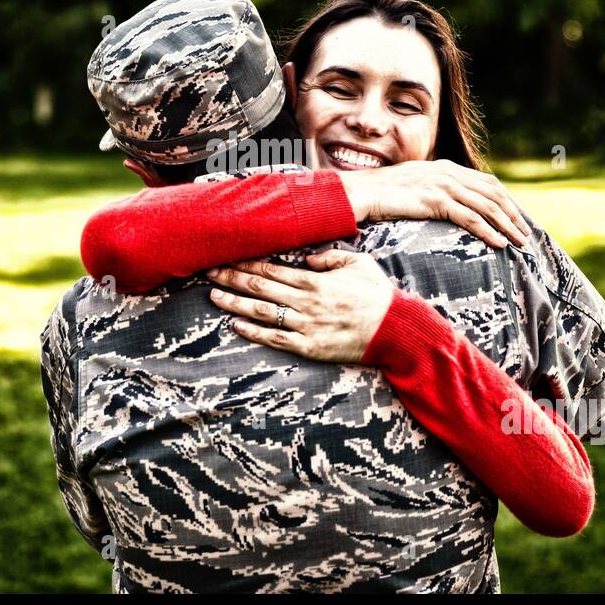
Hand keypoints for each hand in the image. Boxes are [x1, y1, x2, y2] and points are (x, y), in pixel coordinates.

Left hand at [205, 250, 394, 361]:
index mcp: (315, 280)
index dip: (245, 264)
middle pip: (259, 289)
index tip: (226, 258)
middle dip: (231, 279)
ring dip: (234, 304)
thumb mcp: (358, 262)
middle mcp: (305, 302)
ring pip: (262, 313)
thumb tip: (306, 258)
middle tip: (209, 273)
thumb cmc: (377, 294)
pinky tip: (236, 325)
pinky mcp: (309, 347)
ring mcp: (305, 326)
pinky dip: (253, 332)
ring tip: (214, 296)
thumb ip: (329, 257)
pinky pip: (275, 339)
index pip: (271, 270)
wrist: (395, 330)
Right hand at [337, 159, 530, 247]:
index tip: (519, 218)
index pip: (487, 182)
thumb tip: (447, 206)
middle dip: (514, 214)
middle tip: (527, 233)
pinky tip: (498, 243)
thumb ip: (433, 191)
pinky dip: (487, 230)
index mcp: (445, 167)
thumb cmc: (382, 195)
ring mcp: (441, 184)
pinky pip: (469, 217)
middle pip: (493, 193)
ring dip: (507, 225)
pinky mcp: (433, 199)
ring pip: (486, 205)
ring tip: (519, 242)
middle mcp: (447, 172)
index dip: (507, 200)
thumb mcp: (413, 187)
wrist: (360, 193)